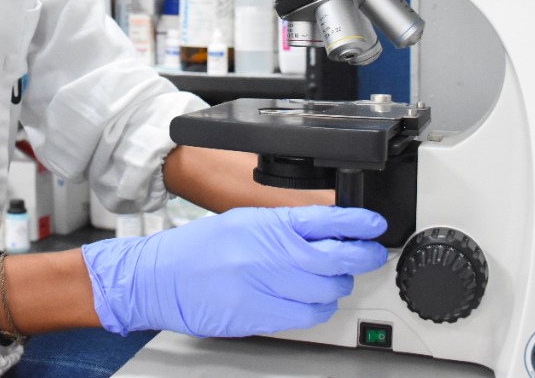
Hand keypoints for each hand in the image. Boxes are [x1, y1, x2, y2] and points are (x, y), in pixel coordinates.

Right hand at [81, 205, 387, 337]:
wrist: (159, 279)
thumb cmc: (198, 249)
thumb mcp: (243, 222)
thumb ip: (283, 226)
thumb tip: (326, 231)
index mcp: (263, 224)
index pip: (323, 219)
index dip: (357, 222)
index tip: (375, 225)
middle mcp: (266, 253)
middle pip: (334, 258)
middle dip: (361, 257)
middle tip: (371, 254)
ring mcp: (264, 287)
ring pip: (326, 290)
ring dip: (337, 285)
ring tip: (334, 279)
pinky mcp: (260, 316)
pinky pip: (308, 316)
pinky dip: (318, 309)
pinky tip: (314, 300)